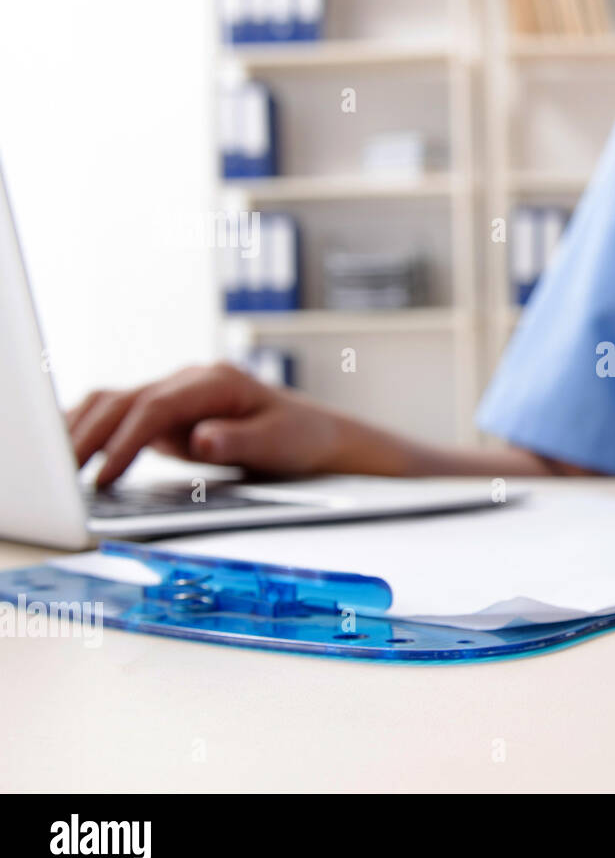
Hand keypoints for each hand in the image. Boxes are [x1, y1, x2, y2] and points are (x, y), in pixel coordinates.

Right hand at [66, 363, 345, 486]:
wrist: (311, 433)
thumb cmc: (298, 436)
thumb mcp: (278, 441)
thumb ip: (239, 439)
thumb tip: (201, 438)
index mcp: (216, 382)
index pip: (156, 407)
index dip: (126, 441)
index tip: (106, 476)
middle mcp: (188, 382)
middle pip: (124, 400)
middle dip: (89, 435)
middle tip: (63, 475)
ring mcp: (174, 395)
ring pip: (113, 404)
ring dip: (82, 431)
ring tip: (59, 468)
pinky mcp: (166, 415)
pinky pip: (119, 418)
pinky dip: (93, 433)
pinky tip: (73, 457)